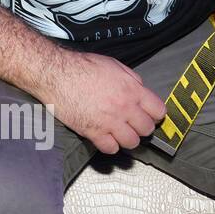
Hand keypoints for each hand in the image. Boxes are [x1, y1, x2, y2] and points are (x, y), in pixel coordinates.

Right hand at [44, 52, 167, 155]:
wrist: (55, 73)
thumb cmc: (80, 66)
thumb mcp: (113, 65)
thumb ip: (131, 79)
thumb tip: (140, 90)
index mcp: (132, 90)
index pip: (159, 111)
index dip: (154, 114)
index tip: (148, 115)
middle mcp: (124, 108)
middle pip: (147, 129)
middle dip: (141, 127)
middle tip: (133, 124)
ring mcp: (109, 121)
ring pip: (132, 143)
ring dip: (127, 139)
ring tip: (119, 133)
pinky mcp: (93, 132)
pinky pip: (111, 149)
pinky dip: (109, 146)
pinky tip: (105, 137)